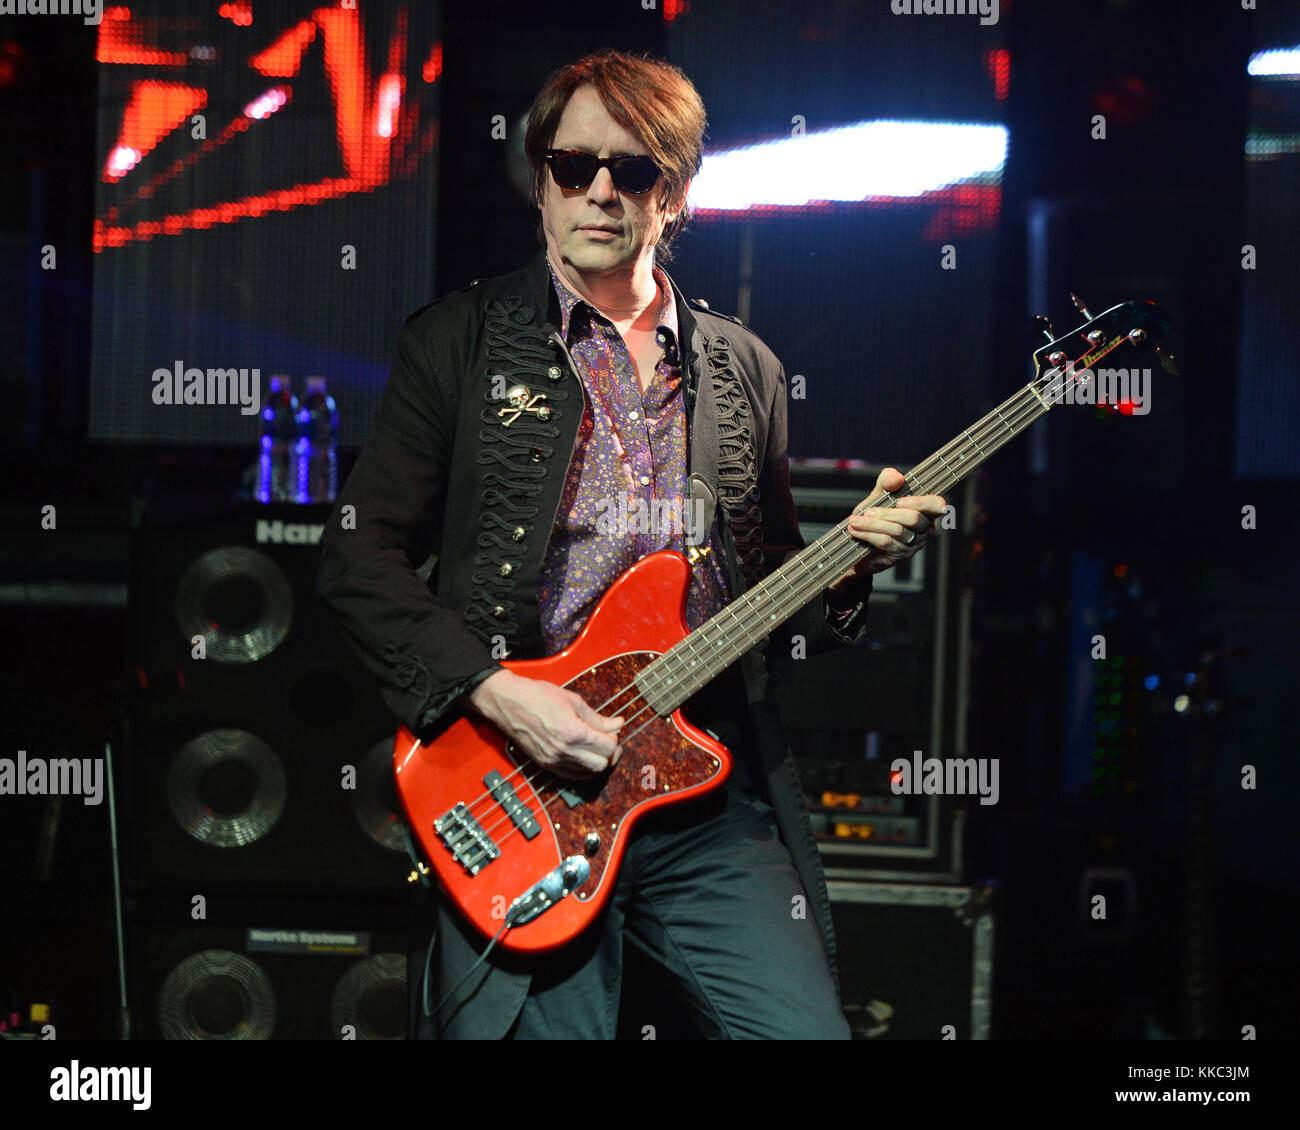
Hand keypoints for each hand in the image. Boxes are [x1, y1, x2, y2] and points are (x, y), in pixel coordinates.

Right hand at [466, 668, 624, 779]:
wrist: (508, 702)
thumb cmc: (537, 696)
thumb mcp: (572, 701)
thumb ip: (597, 717)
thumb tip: (617, 724)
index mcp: (572, 732)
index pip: (607, 746)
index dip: (614, 738)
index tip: (613, 728)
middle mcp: (564, 750)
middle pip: (601, 764)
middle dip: (610, 753)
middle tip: (610, 740)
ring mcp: (553, 760)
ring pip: (588, 774)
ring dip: (598, 762)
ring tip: (599, 749)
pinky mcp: (545, 764)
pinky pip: (572, 776)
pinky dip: (583, 769)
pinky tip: (585, 757)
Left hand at [830, 467, 945, 587]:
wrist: (863, 539)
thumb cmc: (877, 513)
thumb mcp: (881, 494)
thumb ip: (887, 481)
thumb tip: (897, 478)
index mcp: (925, 510)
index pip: (937, 505)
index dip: (922, 502)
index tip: (900, 501)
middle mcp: (925, 528)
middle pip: (913, 519)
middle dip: (887, 513)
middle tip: (868, 511)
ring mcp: (914, 543)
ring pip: (897, 531)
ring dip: (873, 525)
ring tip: (855, 521)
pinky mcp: (901, 554)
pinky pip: (886, 542)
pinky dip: (868, 534)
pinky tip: (856, 530)